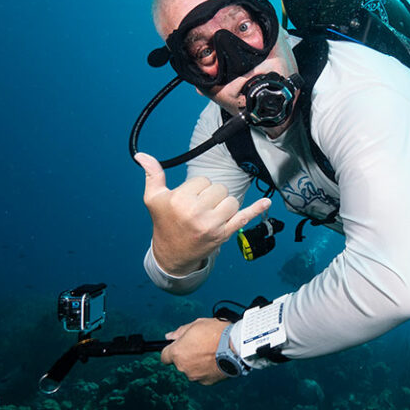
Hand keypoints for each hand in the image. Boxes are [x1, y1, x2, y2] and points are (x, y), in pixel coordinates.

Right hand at [135, 152, 270, 274]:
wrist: (172, 255)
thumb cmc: (164, 223)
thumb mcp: (154, 199)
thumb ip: (152, 175)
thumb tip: (142, 155)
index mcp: (180, 201)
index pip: (202, 180)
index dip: (197, 188)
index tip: (189, 200)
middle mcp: (197, 213)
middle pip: (219, 188)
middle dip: (211, 196)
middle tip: (198, 209)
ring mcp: (213, 225)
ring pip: (231, 200)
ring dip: (223, 205)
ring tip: (209, 216)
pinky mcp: (224, 234)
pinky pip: (244, 217)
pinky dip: (256, 209)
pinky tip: (266, 202)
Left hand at [160, 317, 231, 384]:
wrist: (236, 346)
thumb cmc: (217, 332)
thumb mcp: (197, 324)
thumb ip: (180, 332)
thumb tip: (168, 337)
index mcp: (177, 352)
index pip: (164, 357)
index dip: (171, 351)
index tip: (179, 347)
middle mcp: (183, 367)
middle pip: (180, 363)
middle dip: (187, 355)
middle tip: (201, 346)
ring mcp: (195, 376)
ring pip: (192, 370)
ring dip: (198, 363)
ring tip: (212, 353)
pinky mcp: (207, 382)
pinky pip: (203, 376)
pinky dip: (207, 370)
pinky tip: (217, 360)